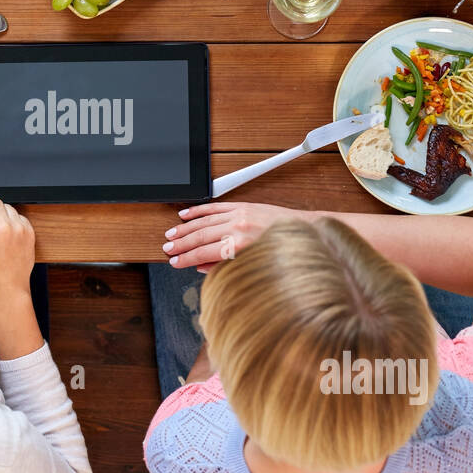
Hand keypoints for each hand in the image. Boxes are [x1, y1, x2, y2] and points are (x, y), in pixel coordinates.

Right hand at [162, 202, 302, 270]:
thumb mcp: (254, 264)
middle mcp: (238, 228)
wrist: (305, 230)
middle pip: (200, 235)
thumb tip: (203, 266)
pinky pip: (215, 207)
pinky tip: (186, 215)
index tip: (174, 262)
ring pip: (204, 220)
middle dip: (181, 243)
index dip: (186, 258)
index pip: (204, 252)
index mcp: (240, 245)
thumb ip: (225, 265)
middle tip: (167, 248)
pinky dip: (199, 211)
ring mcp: (240, 214)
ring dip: (185, 228)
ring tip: (171, 234)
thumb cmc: (284, 251)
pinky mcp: (243, 205)